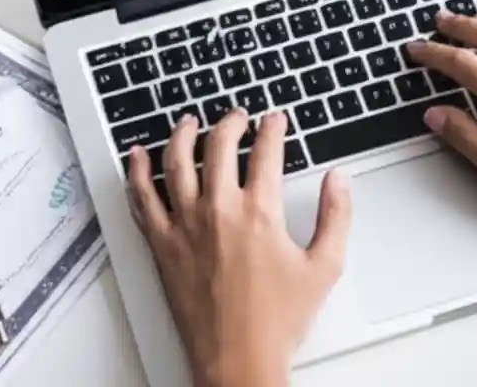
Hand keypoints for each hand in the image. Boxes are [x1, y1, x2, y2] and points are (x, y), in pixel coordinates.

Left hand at [127, 109, 351, 386]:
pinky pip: (143, 199)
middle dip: (231, 123)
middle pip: (219, 147)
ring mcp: (186, 226)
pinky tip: (137, 157)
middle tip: (237, 117)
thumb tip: (339, 180)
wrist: (238, 358)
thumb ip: (336, 216)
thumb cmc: (277, 321)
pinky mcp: (163, 245)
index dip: (272, 129)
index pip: (266, 152)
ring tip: (188, 123)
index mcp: (260, 213)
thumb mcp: (325, 267)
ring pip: (177, 162)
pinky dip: (137, 173)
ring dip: (183, 135)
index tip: (274, 120)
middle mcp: (219, 211)